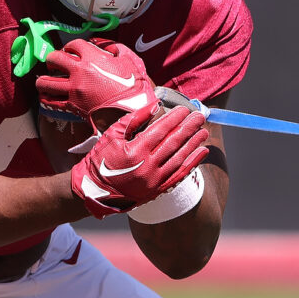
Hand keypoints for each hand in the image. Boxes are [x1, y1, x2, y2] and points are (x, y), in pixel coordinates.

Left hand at [37, 38, 155, 132]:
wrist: (133, 111)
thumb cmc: (134, 87)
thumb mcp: (131, 61)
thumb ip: (117, 49)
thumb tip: (106, 46)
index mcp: (93, 58)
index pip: (73, 44)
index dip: (70, 46)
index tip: (71, 50)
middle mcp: (79, 71)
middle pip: (54, 59)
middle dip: (52, 59)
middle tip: (56, 64)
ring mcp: (73, 89)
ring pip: (45, 82)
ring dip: (44, 80)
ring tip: (47, 81)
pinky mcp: (72, 106)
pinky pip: (50, 101)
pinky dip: (46, 98)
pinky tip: (48, 96)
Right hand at [70, 102, 208, 217]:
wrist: (94, 191)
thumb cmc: (101, 160)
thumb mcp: (111, 135)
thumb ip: (134, 120)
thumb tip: (155, 106)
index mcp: (134, 151)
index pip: (160, 130)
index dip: (175, 119)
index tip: (185, 109)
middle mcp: (147, 166)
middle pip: (174, 143)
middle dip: (189, 128)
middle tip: (200, 116)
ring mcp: (154, 180)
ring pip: (180, 158)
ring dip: (194, 144)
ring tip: (203, 132)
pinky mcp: (158, 190)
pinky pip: (180, 174)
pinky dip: (193, 162)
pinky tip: (202, 152)